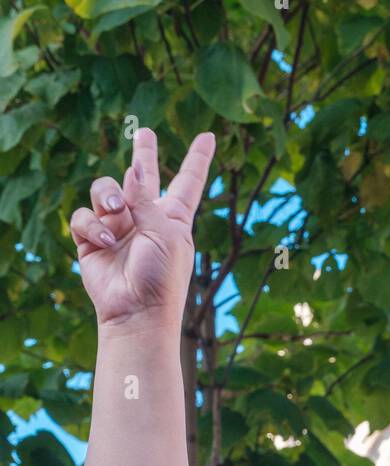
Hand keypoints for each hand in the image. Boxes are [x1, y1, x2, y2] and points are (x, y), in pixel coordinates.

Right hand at [69, 127, 214, 329]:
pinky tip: (105, 241)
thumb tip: (133, 165)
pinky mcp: (92, 241)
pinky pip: (84, 217)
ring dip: (107, 194)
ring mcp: (118, 228)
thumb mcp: (162, 231)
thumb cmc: (160, 276)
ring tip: (117, 211)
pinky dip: (92, 226)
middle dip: (143, 153)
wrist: (137, 311)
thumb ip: (145, 196)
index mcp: (173, 217)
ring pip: (104, 189)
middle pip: (143, 177)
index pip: (187, 181)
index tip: (207, 137)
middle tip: (144, 132)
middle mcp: (146, 218)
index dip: (197, 159)